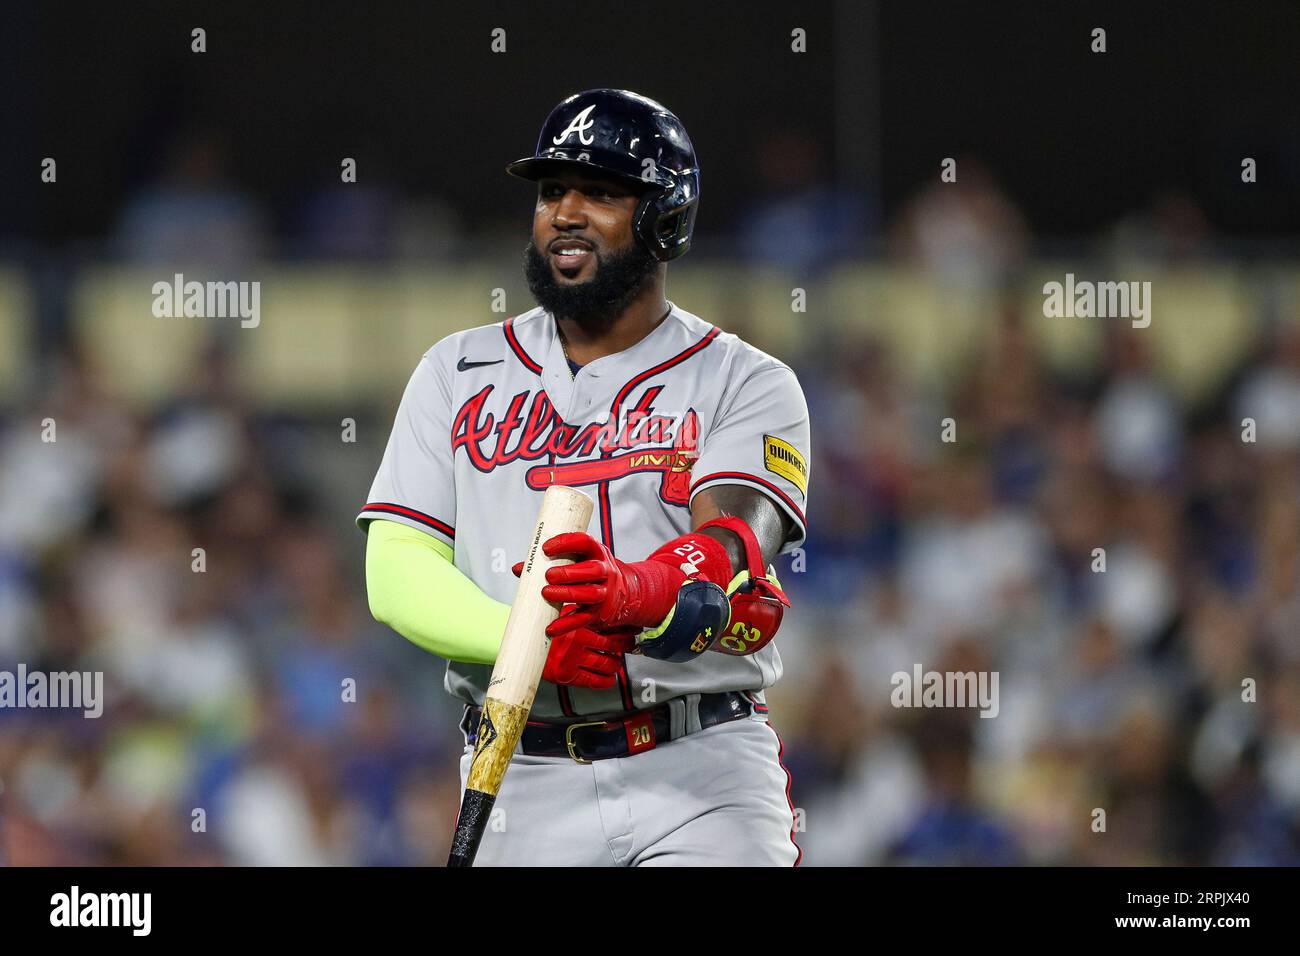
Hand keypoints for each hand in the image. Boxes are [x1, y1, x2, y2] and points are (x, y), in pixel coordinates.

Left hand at [533, 532, 684, 637]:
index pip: (585, 542)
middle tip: (548, 576)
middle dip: (569, 573)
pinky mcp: (600, 613)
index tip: (546, 548)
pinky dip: (566, 624)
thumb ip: (549, 563)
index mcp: (597, 553)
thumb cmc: (590, 574)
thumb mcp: (577, 561)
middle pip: (592, 570)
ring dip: (567, 594)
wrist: (623, 594)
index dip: (566, 543)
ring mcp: (605, 593)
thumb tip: (519, 569)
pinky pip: (583, 619)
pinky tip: (551, 628)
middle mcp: (605, 571)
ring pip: (590, 593)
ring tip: (546, 593)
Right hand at [542, 606, 637, 688]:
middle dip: (625, 645)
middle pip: (611, 644)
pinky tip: (610, 679)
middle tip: (631, 645)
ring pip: (605, 663)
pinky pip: (593, 680)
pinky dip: (605, 680)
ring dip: (616, 663)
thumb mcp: (559, 614)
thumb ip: (578, 613)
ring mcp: (573, 659)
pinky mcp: (567, 675)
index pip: (607, 625)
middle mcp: (577, 640)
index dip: (623, 628)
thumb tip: (601, 610)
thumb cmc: (540, 628)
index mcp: (576, 622)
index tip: (632, 629)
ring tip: (618, 662)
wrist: (519, 645)